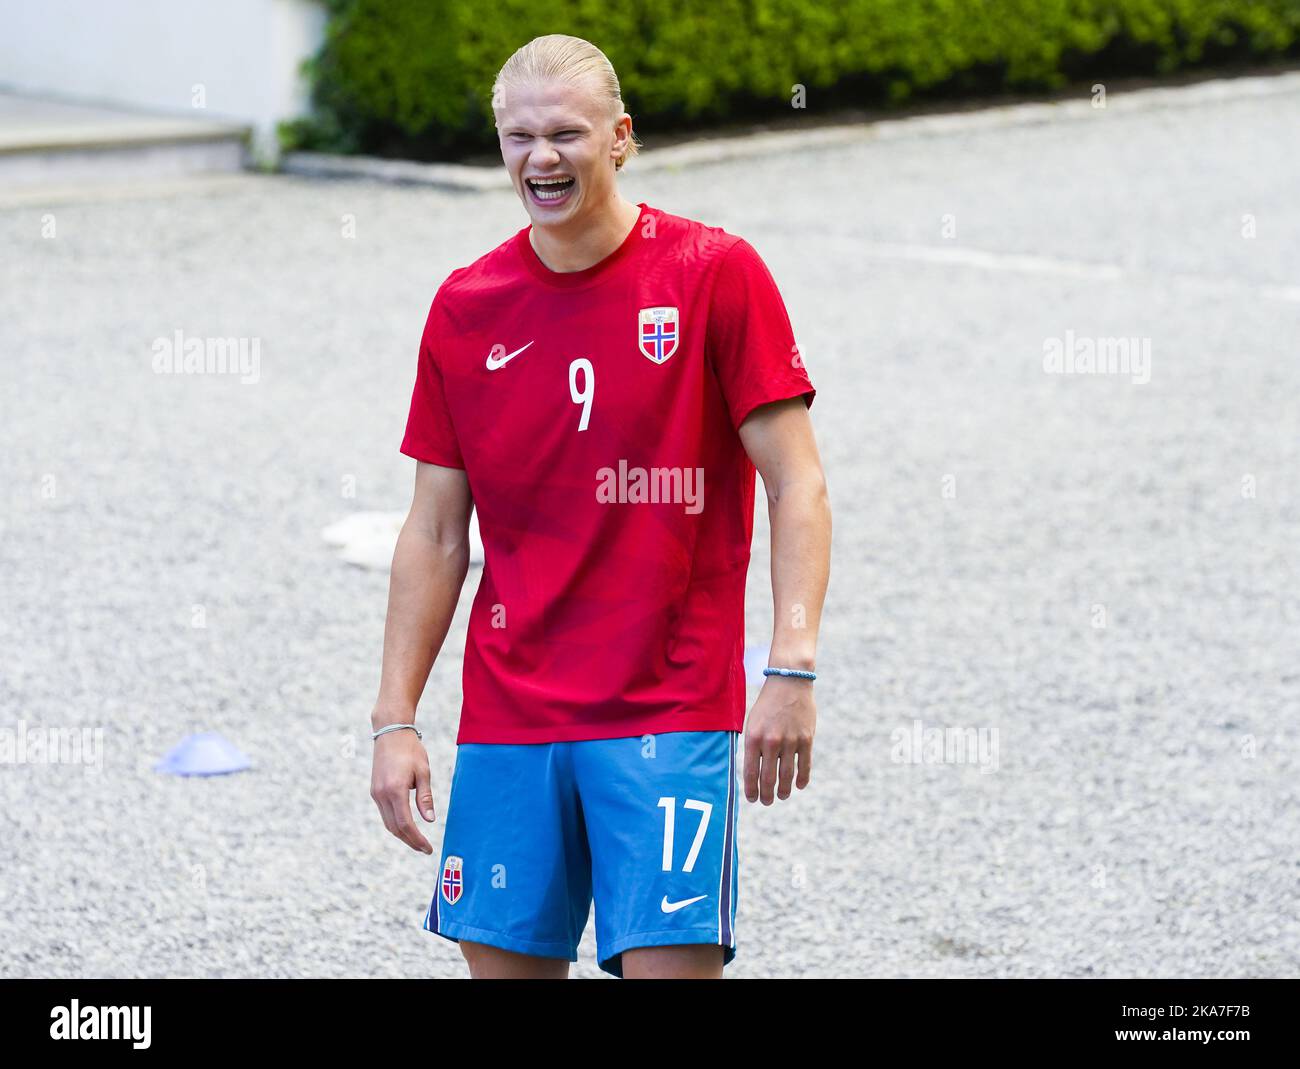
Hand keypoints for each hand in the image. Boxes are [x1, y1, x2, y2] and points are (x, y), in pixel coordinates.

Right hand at [369, 722, 435, 853]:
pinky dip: (395, 823)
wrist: (390, 731)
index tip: (428, 849)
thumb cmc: (410, 749)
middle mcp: (382, 794)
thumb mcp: (423, 772)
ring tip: (417, 841)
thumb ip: (425, 797)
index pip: (405, 824)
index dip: (417, 839)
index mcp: (395, 790)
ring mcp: (376, 793)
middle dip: (410, 841)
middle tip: (425, 849)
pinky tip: (407, 826)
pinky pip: (385, 813)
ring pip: (388, 823)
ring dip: (402, 834)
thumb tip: (429, 820)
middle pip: (395, 828)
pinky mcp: (375, 791)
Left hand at [743, 676, 815, 804]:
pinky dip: (802, 779)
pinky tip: (798, 786)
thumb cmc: (767, 705)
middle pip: (769, 778)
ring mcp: (791, 741)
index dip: (751, 789)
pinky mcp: (807, 739)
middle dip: (767, 794)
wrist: (789, 682)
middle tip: (767, 802)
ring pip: (787, 775)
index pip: (750, 772)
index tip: (752, 799)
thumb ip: (753, 746)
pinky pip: (804, 765)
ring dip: (783, 790)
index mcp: (753, 737)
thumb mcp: (752, 723)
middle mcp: (771, 741)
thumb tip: (753, 773)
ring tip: (781, 796)